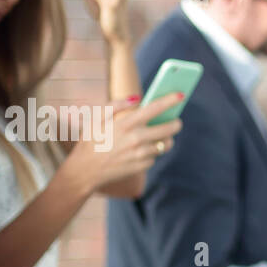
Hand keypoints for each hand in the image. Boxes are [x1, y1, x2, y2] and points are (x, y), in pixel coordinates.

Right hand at [63, 93, 182, 193]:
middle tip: (176, 120)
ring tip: (161, 135)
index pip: (154, 108)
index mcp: (125, 124)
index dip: (170, 100)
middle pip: (168, 129)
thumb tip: (136, 98)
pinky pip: (155, 156)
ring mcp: (140, 154)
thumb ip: (115, 105)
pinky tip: (143, 149)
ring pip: (165, 145)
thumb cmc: (89, 142)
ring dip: (166, 139)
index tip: (181, 95)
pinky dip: (152, 151)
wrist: (84, 172)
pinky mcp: (141, 166)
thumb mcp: (96, 119)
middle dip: (175, 123)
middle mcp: (135, 139)